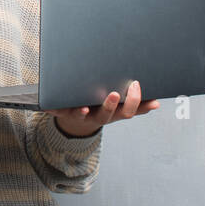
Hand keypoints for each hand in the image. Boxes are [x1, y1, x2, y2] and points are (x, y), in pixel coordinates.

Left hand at [44, 80, 159, 137]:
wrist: (76, 120)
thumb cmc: (102, 108)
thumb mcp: (120, 108)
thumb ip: (137, 105)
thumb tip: (157, 103)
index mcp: (113, 114)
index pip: (127, 112)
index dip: (133, 102)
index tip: (136, 85)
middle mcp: (97, 116)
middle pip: (105, 115)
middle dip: (111, 106)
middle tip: (115, 94)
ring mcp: (79, 115)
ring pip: (81, 116)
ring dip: (83, 112)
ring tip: (85, 108)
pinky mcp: (61, 112)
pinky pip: (55, 111)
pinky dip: (51, 109)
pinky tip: (47, 106)